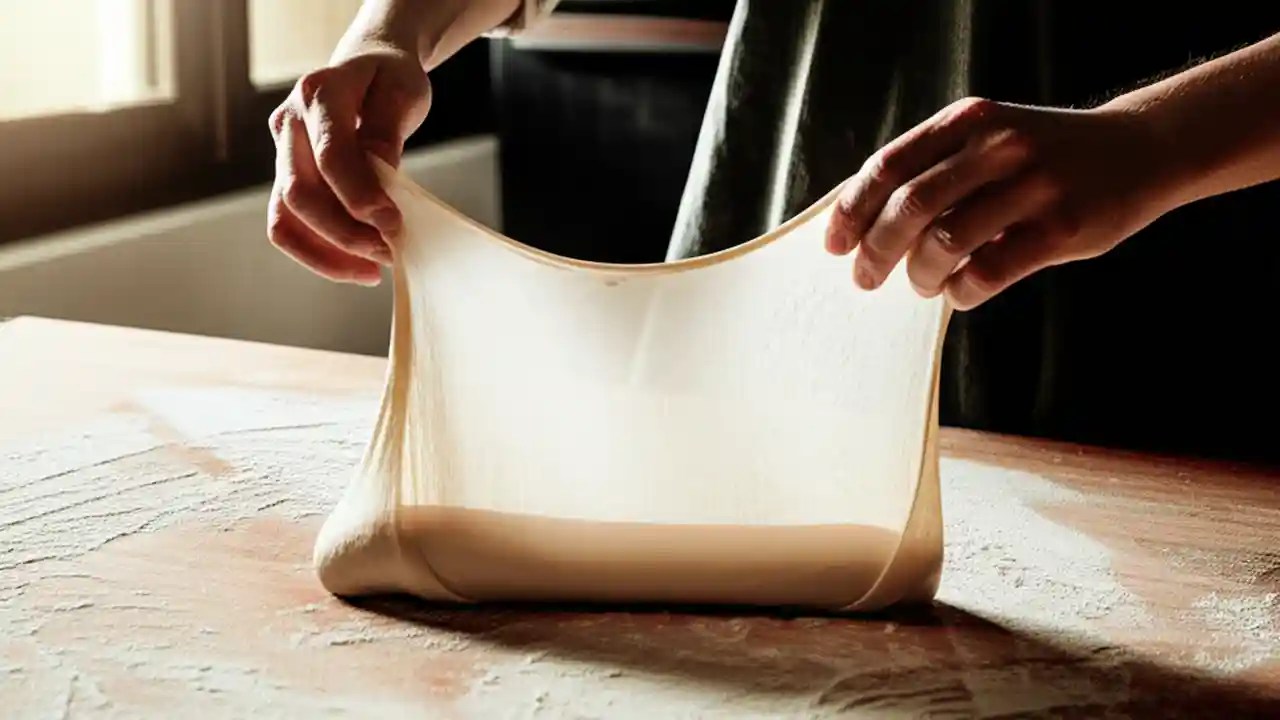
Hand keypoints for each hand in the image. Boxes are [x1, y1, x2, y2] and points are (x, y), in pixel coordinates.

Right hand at [267, 32, 430, 284]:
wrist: (368, 63)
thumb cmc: (389, 78)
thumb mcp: (402, 93)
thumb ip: (386, 132)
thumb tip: (378, 175)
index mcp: (319, 92)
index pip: (331, 155)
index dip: (360, 196)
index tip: (394, 225)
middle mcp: (289, 121)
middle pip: (301, 193)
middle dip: (345, 233)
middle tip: (389, 250)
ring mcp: (281, 150)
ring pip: (286, 217)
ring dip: (328, 252)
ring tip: (373, 268)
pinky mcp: (285, 175)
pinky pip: (288, 225)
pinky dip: (318, 253)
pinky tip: (357, 266)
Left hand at [825, 97, 1174, 308]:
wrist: (1141, 148)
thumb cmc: (1044, 155)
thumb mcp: (990, 136)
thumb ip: (936, 165)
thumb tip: (864, 221)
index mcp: (969, 120)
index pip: (889, 166)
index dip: (853, 211)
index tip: (835, 246)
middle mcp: (998, 146)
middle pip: (910, 206)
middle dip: (876, 251)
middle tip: (866, 279)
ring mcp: (1034, 185)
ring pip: (946, 243)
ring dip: (921, 275)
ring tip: (924, 284)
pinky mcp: (1063, 227)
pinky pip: (989, 272)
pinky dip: (962, 291)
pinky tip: (960, 292)